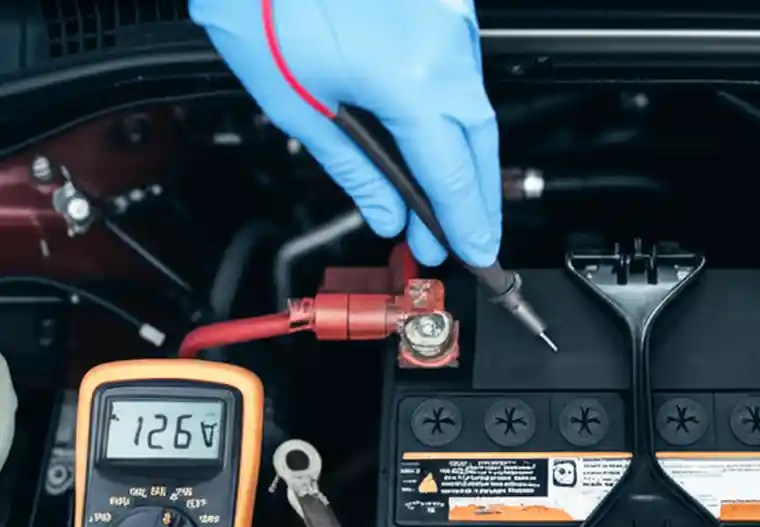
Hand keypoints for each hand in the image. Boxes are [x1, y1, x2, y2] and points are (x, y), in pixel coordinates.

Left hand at [191, 0, 500, 266]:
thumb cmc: (262, 5)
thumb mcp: (298, 106)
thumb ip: (354, 168)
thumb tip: (386, 212)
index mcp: (411, 82)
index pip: (450, 173)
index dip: (463, 222)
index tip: (474, 252)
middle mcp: (445, 47)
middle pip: (480, 139)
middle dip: (478, 195)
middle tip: (473, 236)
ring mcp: (451, 17)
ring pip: (475, 100)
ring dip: (467, 149)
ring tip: (450, 191)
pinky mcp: (444, 1)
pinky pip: (462, 65)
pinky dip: (455, 103)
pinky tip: (437, 127)